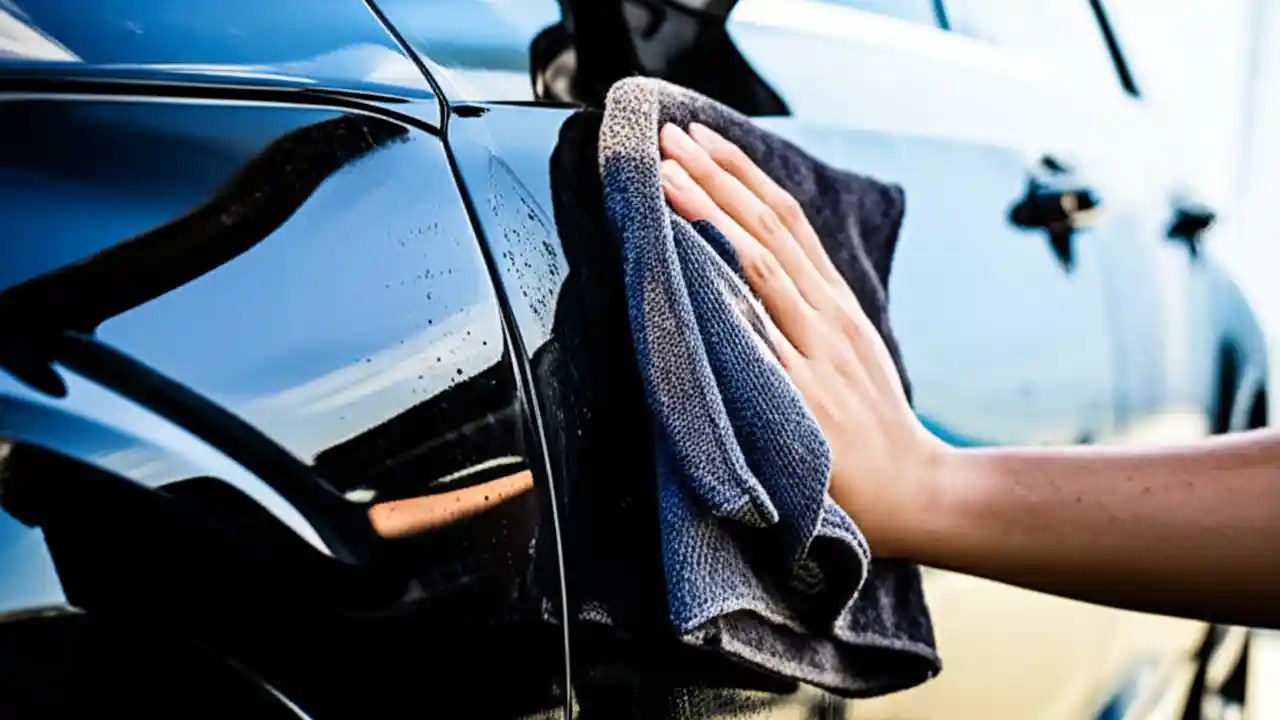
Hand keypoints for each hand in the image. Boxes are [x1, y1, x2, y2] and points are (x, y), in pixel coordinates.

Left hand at [657, 122, 948, 555]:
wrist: (919, 493)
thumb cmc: (869, 429)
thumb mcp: (845, 356)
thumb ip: (806, 315)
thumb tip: (747, 275)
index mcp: (835, 304)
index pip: (787, 219)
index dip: (741, 173)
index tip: (700, 137)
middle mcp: (828, 316)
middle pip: (769, 227)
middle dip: (716, 176)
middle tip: (669, 136)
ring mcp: (817, 353)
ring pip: (760, 265)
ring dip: (711, 215)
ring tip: (667, 176)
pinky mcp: (804, 396)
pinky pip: (758, 334)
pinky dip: (725, 292)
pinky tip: (690, 262)